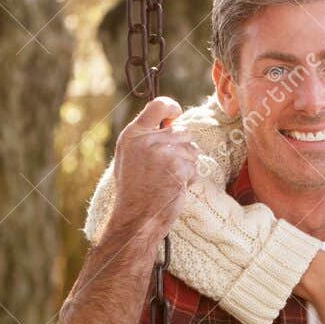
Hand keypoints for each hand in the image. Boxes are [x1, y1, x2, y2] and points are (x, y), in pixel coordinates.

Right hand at [106, 97, 200, 238]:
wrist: (136, 217)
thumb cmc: (134, 191)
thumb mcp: (130, 157)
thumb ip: (146, 138)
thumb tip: (171, 123)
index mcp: (132, 134)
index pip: (158, 105)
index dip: (172, 107)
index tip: (176, 114)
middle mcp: (146, 140)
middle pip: (182, 131)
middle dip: (183, 148)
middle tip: (169, 167)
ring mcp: (162, 153)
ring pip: (192, 149)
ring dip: (187, 164)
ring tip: (169, 179)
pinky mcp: (177, 167)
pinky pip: (194, 167)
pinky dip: (190, 178)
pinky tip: (174, 188)